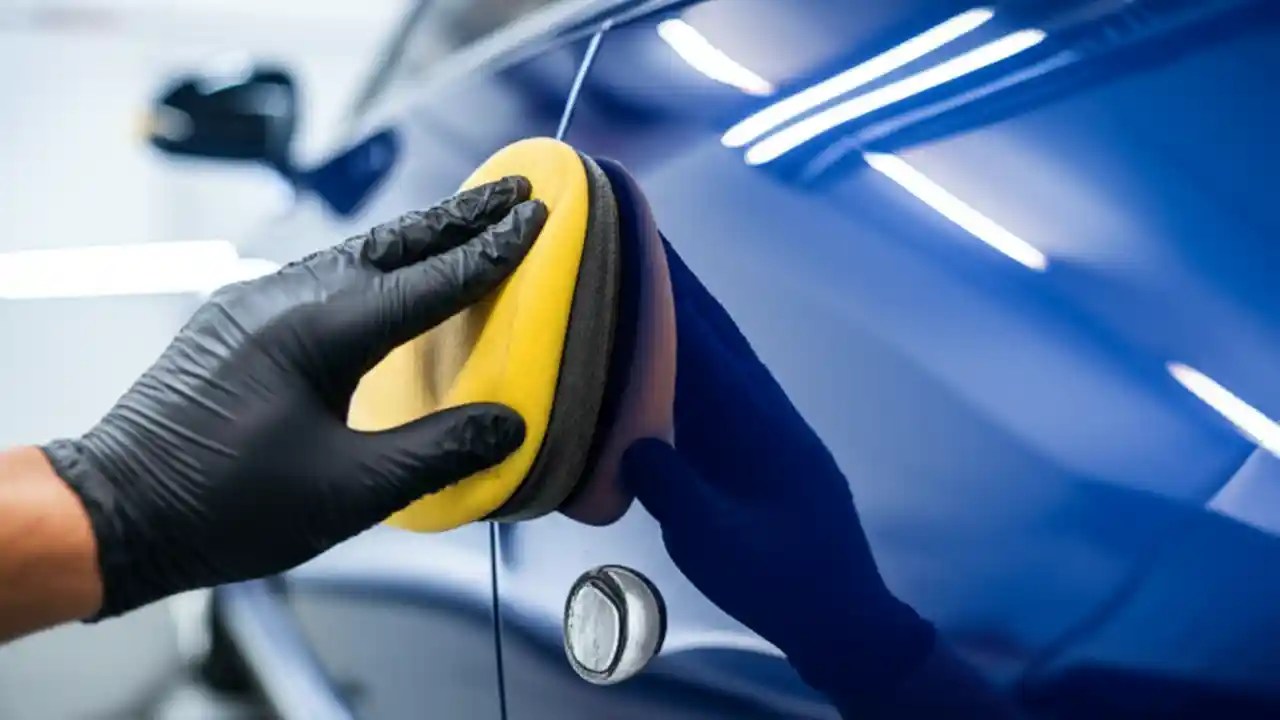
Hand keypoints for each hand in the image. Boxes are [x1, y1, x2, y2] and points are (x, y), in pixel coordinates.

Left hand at [42, 177, 546, 617]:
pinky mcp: (235, 320)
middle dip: (457, 217)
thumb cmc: (228, 508)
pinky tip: (390, 277)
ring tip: (467, 223)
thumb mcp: (350, 491)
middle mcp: (284, 298)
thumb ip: (438, 451)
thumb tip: (510, 426)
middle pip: (389, 244)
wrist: (117, 510)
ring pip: (352, 255)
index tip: (536, 217)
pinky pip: (320, 275)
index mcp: (317, 330)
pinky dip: (372, 266)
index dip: (489, 252)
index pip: (427, 281)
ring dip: (415, 239)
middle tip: (512, 189)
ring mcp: (253, 303)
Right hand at [621, 240, 934, 705]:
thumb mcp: (715, 542)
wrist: (841, 612)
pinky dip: (690, 344)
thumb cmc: (780, 581)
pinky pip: (717, 377)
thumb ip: (673, 487)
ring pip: (718, 345)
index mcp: (753, 423)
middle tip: (627, 223)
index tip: (630, 232)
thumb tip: (629, 439)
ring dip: (682, 302)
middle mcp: (761, 406)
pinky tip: (667, 340)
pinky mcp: (760, 439)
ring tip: (641, 263)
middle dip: (670, 274)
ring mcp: (764, 420)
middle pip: (711, 325)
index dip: (663, 286)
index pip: (699, 339)